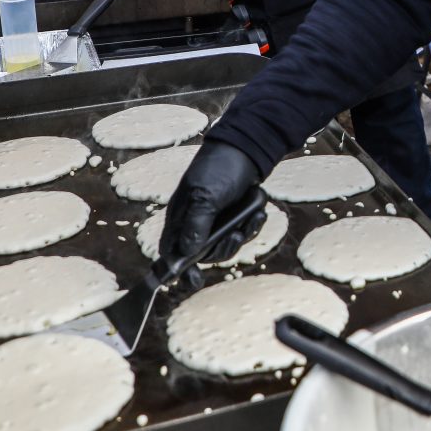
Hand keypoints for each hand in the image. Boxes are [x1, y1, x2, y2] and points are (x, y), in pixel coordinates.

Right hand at [159, 140, 263, 262]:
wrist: (246, 148)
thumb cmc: (218, 168)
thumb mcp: (205, 196)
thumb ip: (196, 226)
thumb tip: (187, 254)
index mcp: (180, 218)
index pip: (172, 252)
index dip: (179, 270)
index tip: (193, 281)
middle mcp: (195, 223)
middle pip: (204, 255)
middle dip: (223, 248)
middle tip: (235, 234)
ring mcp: (216, 221)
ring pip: (226, 246)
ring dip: (241, 236)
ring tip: (251, 217)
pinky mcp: (234, 217)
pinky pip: (242, 234)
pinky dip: (252, 226)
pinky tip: (258, 213)